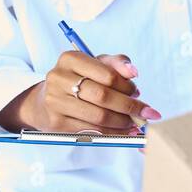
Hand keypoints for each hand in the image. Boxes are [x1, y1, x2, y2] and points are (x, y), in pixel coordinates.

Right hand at [33, 50, 159, 135]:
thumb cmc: (78, 80)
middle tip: (144, 112)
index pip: (108, 74)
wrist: (46, 101)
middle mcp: (58, 78)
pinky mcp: (56, 122)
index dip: (127, 86)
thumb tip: (133, 72)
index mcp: (70, 59)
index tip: (138, 93)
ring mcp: (55, 101)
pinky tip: (122, 131)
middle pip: (103, 96)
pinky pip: (91, 130)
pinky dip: (112, 133)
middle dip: (129, 106)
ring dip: (122, 122)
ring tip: (134, 123)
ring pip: (99, 116)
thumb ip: (116, 63)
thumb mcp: (95, 65)